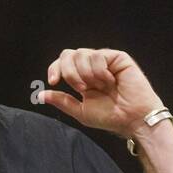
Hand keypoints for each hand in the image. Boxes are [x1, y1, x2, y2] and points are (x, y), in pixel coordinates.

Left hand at [37, 48, 164, 138]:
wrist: (132, 118)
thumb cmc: (110, 117)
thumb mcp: (80, 110)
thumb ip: (62, 101)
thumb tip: (41, 94)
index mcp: (82, 77)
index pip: (62, 63)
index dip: (55, 68)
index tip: (53, 81)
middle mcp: (92, 67)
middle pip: (68, 54)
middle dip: (68, 71)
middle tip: (80, 88)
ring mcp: (105, 60)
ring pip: (81, 54)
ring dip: (85, 74)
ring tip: (98, 87)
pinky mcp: (117, 57)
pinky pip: (98, 56)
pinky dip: (99, 72)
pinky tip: (110, 81)